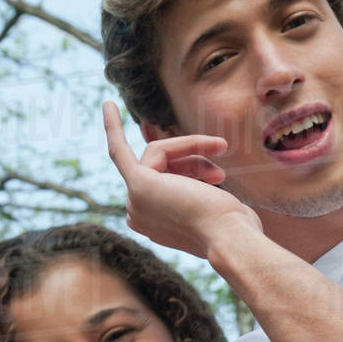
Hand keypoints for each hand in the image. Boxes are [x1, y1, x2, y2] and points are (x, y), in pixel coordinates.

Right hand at [103, 102, 261, 258]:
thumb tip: (199, 190)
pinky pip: (119, 150)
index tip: (214, 167)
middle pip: (162, 165)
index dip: (192, 170)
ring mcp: (135, 200)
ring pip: (158, 153)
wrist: (232, 237)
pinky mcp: (138, 184)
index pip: (166, 180)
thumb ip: (201, 199)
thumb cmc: (234, 228)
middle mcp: (138, 215)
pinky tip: (108, 104)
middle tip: (223, 172)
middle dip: (194, 161)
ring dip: (191, 147)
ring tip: (221, 153)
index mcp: (153, 223)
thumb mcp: (217, 210)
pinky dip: (112, 126)